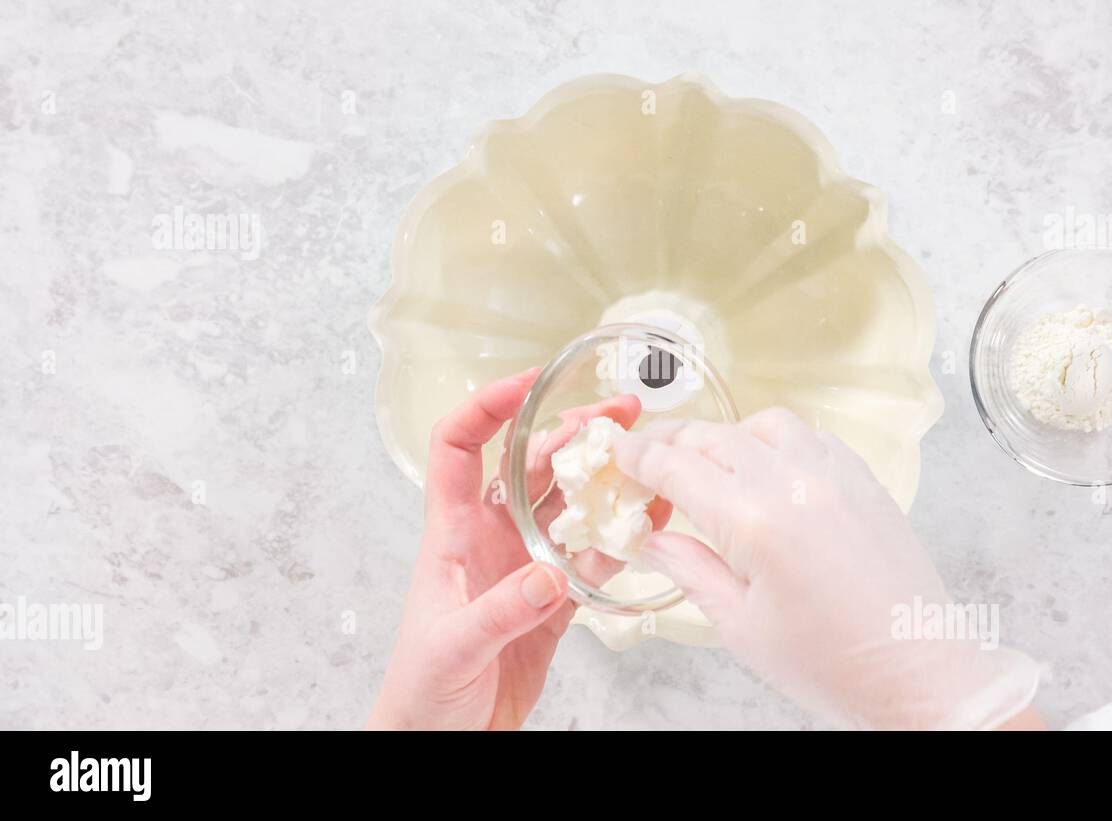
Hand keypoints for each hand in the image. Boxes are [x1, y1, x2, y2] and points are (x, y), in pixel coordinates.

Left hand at [367, 368, 663, 729]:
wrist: (441, 742)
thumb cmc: (421, 694)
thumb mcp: (453, 649)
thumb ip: (500, 612)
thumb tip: (550, 575)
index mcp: (451, 534)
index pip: (458, 448)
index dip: (487, 408)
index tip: (531, 384)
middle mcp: (489, 539)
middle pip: (530, 465)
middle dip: (572, 432)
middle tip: (620, 415)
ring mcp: (523, 567)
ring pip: (567, 505)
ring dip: (600, 478)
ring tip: (642, 455)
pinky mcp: (551, 602)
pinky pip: (589, 558)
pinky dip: (618, 539)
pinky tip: (645, 521)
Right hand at [613, 408, 1040, 729]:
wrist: (917, 670)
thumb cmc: (831, 662)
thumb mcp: (740, 626)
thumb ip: (689, 569)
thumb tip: (650, 538)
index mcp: (753, 520)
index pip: (677, 466)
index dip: (639, 456)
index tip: (618, 454)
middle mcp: (793, 482)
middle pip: (714, 437)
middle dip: (674, 444)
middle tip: (651, 462)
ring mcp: (835, 474)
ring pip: (765, 425)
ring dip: (728, 436)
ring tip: (711, 468)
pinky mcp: (864, 480)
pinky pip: (811, 437)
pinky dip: (778, 442)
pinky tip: (769, 473)